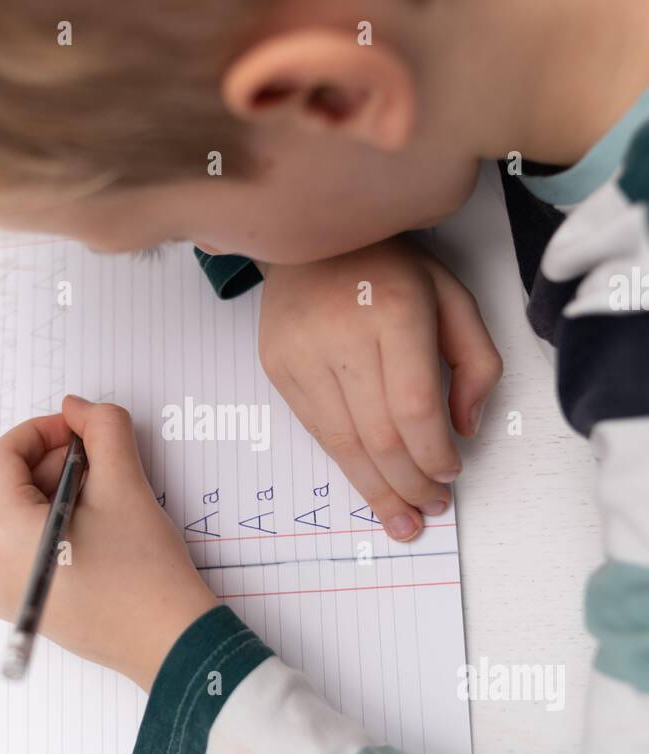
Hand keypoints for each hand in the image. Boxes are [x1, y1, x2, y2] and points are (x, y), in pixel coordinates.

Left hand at [0, 397, 217, 691]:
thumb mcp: (125, 484)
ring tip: (105, 502)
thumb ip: (101, 428)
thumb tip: (77, 408)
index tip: (79, 428)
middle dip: (55, 465)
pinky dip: (53, 525)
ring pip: (17, 515)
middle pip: (9, 487)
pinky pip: (22, 546)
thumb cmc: (144, 571)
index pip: (3, 456)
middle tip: (105, 466)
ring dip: (58, 494)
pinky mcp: (16, 604)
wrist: (167, 640)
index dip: (42, 431)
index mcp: (1, 531)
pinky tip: (95, 532)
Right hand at [258, 237, 501, 540]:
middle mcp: (341, 333)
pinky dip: (347, 465)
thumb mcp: (453, 298)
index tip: (451, 474)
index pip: (415, 408)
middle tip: (431, 509)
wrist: (312, 236)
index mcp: (394, 310)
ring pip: (344, 444)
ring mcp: (301, 352)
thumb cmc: (391, 269)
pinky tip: (370, 485)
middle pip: (380, 435)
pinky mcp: (277, 366)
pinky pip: (318, 431)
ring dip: (377, 490)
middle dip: (410, 484)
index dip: (434, 454)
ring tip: (402, 518)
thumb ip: (477, 362)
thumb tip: (465, 427)